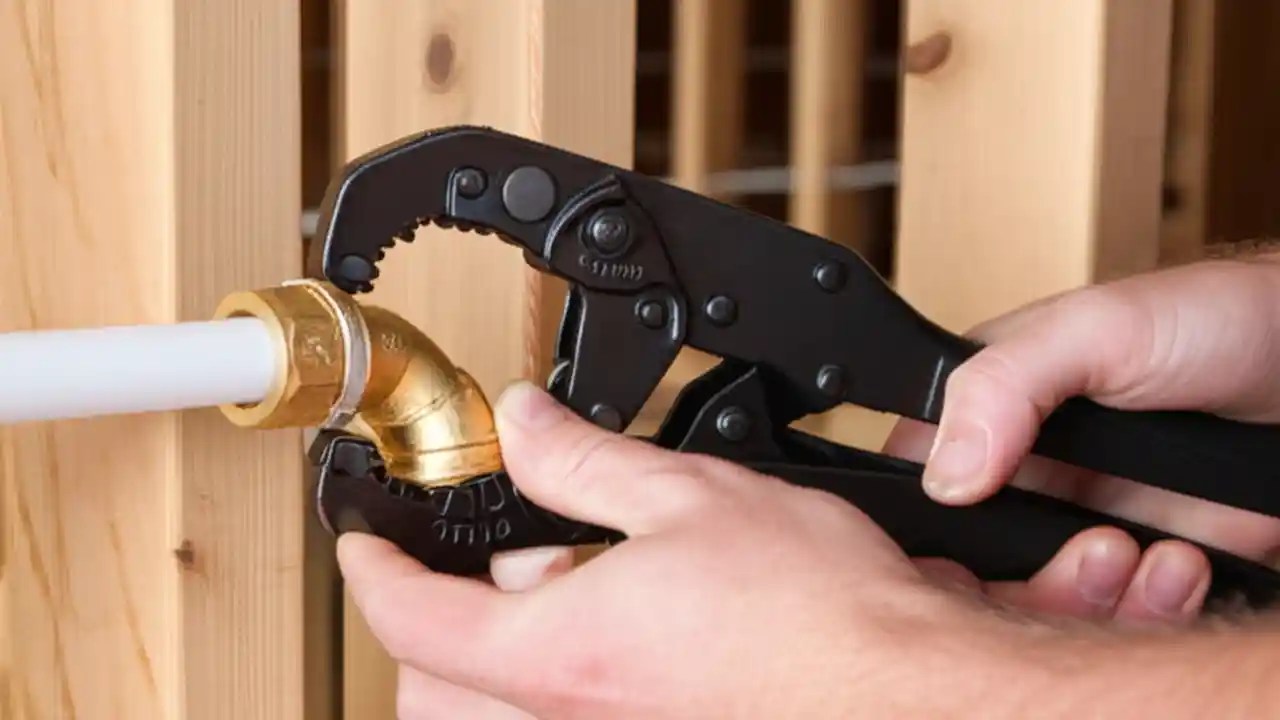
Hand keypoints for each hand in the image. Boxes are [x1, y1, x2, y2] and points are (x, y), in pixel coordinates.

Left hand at [338, 382, 1053, 718]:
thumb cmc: (821, 615)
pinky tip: (616, 648)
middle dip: (428, 624)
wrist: (907, 694)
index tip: (363, 541)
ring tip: (558, 600)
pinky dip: (546, 696)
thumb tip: (524, 422)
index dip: (371, 569)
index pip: (411, 618)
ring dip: (485, 666)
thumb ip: (585, 460)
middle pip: (427, 692)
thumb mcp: (692, 497)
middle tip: (475, 569)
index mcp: (561, 651)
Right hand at [885, 258, 1279, 622]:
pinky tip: (1180, 565)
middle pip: (977, 568)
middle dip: (1026, 583)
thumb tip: (945, 472)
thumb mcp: (1096, 328)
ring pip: (1044, 608)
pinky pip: (1120, 621)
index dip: (936, 527)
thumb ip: (1003, 384)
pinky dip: (1149, 609)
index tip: (979, 541)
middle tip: (1093, 552)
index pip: (920, 485)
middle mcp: (1027, 476)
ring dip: (1093, 599)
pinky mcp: (1144, 564)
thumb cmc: (1215, 322)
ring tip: (1144, 555)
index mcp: (987, 411)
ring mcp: (1085, 525)